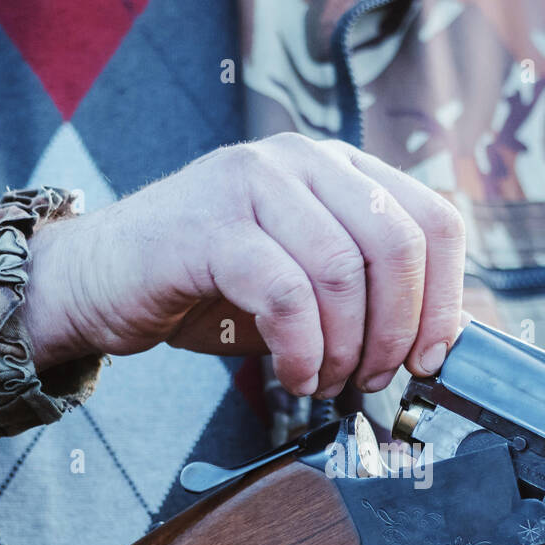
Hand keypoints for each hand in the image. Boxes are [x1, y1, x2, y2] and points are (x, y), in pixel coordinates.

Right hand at [24, 133, 465, 396]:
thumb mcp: (305, 287)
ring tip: (327, 383)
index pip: (432, 219)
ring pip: (342, 272)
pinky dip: (303, 351)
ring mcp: (252, 182)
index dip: (446, 298)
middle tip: (378, 378)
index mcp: (338, 169)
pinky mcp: (210, 225)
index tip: (432, 358)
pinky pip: (286, 295)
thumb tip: (438, 344)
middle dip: (399, 331)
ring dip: (347, 350)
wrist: (99, 282)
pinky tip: (295, 377)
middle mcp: (301, 160)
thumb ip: (365, 297)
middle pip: (397, 244)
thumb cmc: (207, 289)